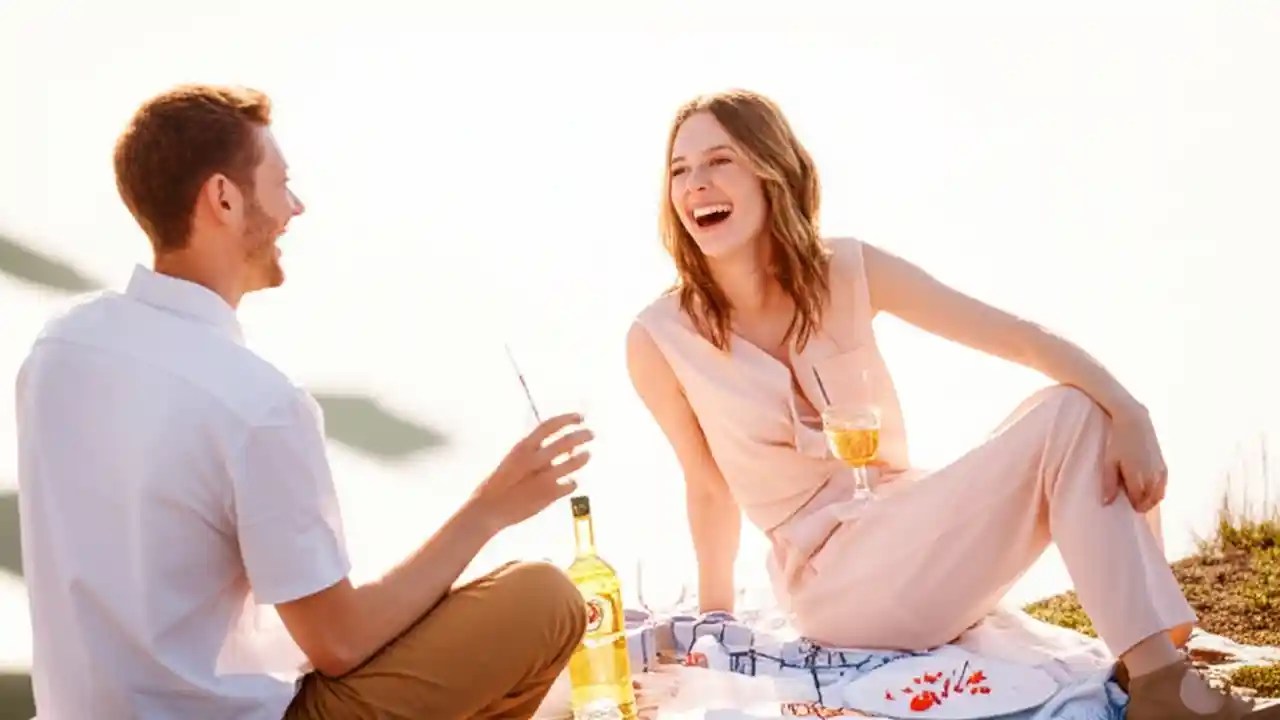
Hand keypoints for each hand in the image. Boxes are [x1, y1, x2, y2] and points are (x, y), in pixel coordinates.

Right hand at [469, 413, 592, 531]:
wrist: (487, 509)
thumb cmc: (500, 483)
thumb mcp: (514, 461)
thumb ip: (537, 454)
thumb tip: (566, 447)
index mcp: (522, 448)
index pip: (549, 426)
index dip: (566, 419)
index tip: (579, 417)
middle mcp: (534, 460)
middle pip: (566, 442)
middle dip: (582, 435)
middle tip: (591, 434)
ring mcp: (543, 478)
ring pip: (572, 462)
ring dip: (582, 457)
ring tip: (587, 455)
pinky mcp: (549, 495)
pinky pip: (569, 485)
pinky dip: (572, 483)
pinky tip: (571, 483)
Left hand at [1102, 405, 1167, 512]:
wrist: (1136, 423)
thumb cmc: (1119, 442)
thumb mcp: (1109, 462)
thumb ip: (1109, 483)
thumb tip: (1106, 503)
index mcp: (1137, 475)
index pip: (1138, 500)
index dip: (1132, 505)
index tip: (1127, 506)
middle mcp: (1152, 475)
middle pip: (1150, 500)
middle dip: (1142, 505)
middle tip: (1134, 505)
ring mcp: (1160, 471)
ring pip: (1159, 495)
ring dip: (1151, 500)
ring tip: (1141, 500)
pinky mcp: (1164, 467)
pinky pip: (1163, 486)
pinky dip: (1157, 492)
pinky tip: (1149, 491)